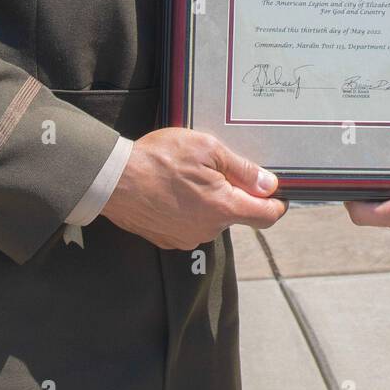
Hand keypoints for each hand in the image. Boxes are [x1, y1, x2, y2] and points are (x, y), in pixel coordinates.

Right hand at [102, 127, 286, 250]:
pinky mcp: (168, 239)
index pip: (266, 217)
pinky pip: (189, 225)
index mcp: (223, 208)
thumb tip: (268, 185)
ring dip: (208, 201)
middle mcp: (208, 230)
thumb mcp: (207, 150)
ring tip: (188, 176)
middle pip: (236, 214)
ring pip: (212, 219)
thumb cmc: (159, 159)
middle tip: (215, 168)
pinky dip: (188, 209)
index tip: (276, 195)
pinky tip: (173, 190)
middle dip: (233, 193)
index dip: (276, 204)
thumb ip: (242, 170)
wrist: (113, 180)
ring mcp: (186, 238)